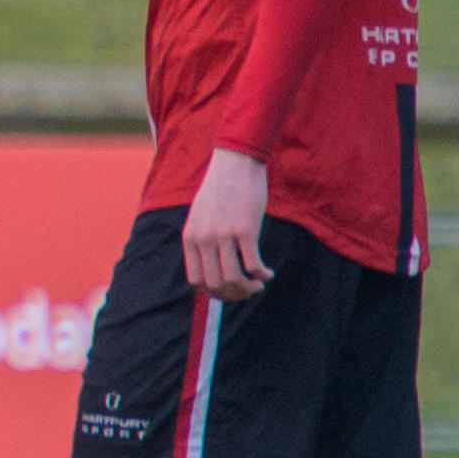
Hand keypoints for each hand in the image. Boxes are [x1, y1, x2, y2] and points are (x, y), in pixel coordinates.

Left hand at [183, 147, 273, 299]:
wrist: (235, 164)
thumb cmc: (221, 190)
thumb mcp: (200, 216)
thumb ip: (202, 239)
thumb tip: (212, 267)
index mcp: (190, 237)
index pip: (196, 280)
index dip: (213, 292)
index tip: (228, 291)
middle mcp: (203, 239)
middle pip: (215, 283)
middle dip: (234, 294)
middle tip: (248, 290)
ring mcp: (223, 235)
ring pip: (233, 278)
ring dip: (248, 288)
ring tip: (258, 284)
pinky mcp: (245, 230)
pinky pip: (253, 264)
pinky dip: (262, 274)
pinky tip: (268, 272)